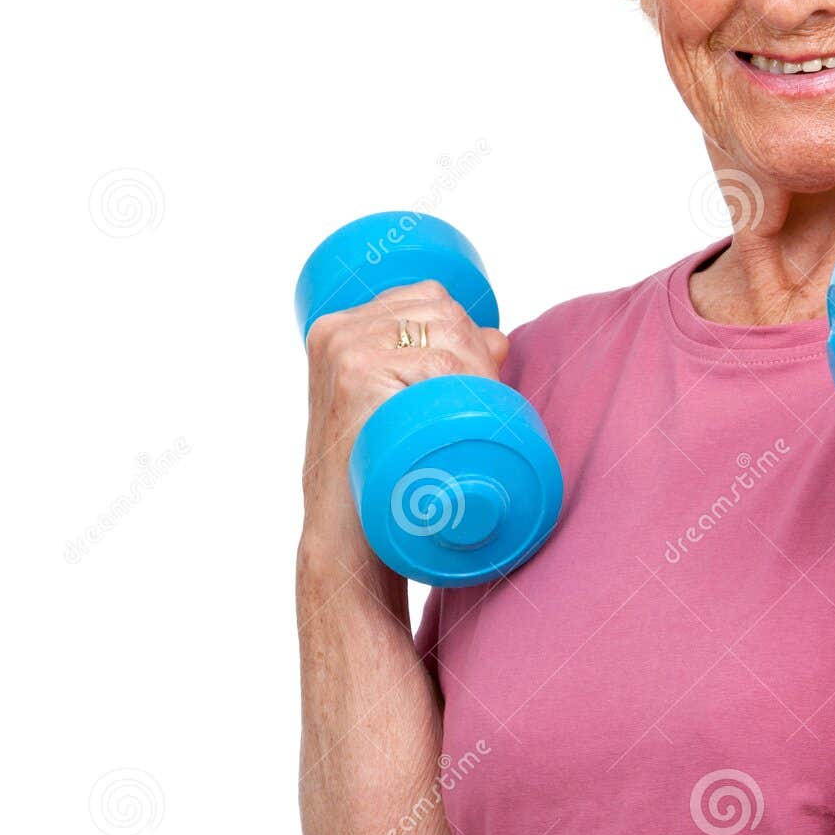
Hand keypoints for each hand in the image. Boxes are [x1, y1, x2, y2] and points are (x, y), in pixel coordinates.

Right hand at [301, 280, 510, 578]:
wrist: (345, 537)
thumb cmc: (374, 475)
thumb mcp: (399, 409)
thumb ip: (441, 365)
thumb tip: (498, 336)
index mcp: (340, 328)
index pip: (427, 297)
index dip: (467, 330)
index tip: (478, 375)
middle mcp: (337, 333)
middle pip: (441, 312)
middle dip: (478, 352)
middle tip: (487, 401)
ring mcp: (343, 354)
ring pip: (445, 338)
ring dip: (479, 372)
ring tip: (476, 414)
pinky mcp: (356, 382)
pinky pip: (436, 366)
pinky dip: (466, 386)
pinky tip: (463, 414)